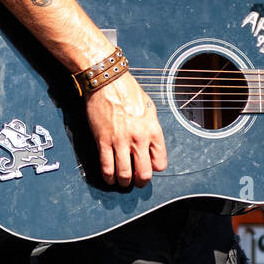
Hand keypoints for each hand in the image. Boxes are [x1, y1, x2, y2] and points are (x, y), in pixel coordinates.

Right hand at [84, 71, 167, 186]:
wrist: (107, 81)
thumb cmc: (128, 92)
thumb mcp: (149, 109)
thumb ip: (151, 129)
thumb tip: (150, 147)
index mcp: (153, 130)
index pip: (160, 163)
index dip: (154, 169)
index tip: (148, 167)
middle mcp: (139, 138)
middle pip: (144, 174)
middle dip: (140, 182)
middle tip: (136, 181)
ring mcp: (120, 141)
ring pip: (124, 175)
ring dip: (123, 183)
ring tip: (122, 181)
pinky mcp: (103, 141)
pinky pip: (107, 167)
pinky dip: (108, 177)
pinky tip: (109, 177)